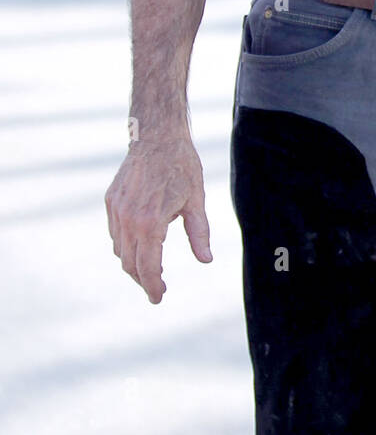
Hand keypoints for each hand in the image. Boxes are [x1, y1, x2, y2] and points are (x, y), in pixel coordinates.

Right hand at [105, 133, 211, 302]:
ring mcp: (116, 210)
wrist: (157, 136)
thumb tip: (206, 260)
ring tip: (151, 267)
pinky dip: (125, 244)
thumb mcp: (196, 201)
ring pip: (119, 250)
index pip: (148, 268)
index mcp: (150, 223)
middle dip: (143, 279)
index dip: (152, 287)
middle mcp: (128, 220)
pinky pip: (114, 233)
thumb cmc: (181, 166)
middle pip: (130, 264)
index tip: (158, 298)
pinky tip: (141, 243)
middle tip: (157, 287)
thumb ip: (199, 233)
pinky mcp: (111, 201)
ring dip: (133, 262)